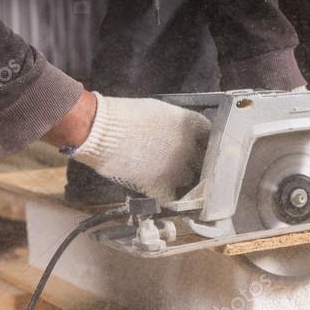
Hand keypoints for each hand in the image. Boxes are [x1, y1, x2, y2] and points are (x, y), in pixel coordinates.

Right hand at [71, 93, 211, 202]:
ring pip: (190, 179)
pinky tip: (166, 194)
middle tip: (181, 161)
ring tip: (168, 175)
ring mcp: (176, 169)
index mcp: (190, 124)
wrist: (100, 131)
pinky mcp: (160, 186)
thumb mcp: (159, 111)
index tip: (201, 145)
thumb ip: (176, 124)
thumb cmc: (124, 115)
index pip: (210, 135)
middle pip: (202, 159)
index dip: (205, 142)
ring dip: (182, 178)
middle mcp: (189, 147)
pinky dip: (170, 198)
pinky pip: (173, 199)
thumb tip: (181, 135)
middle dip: (194, 161)